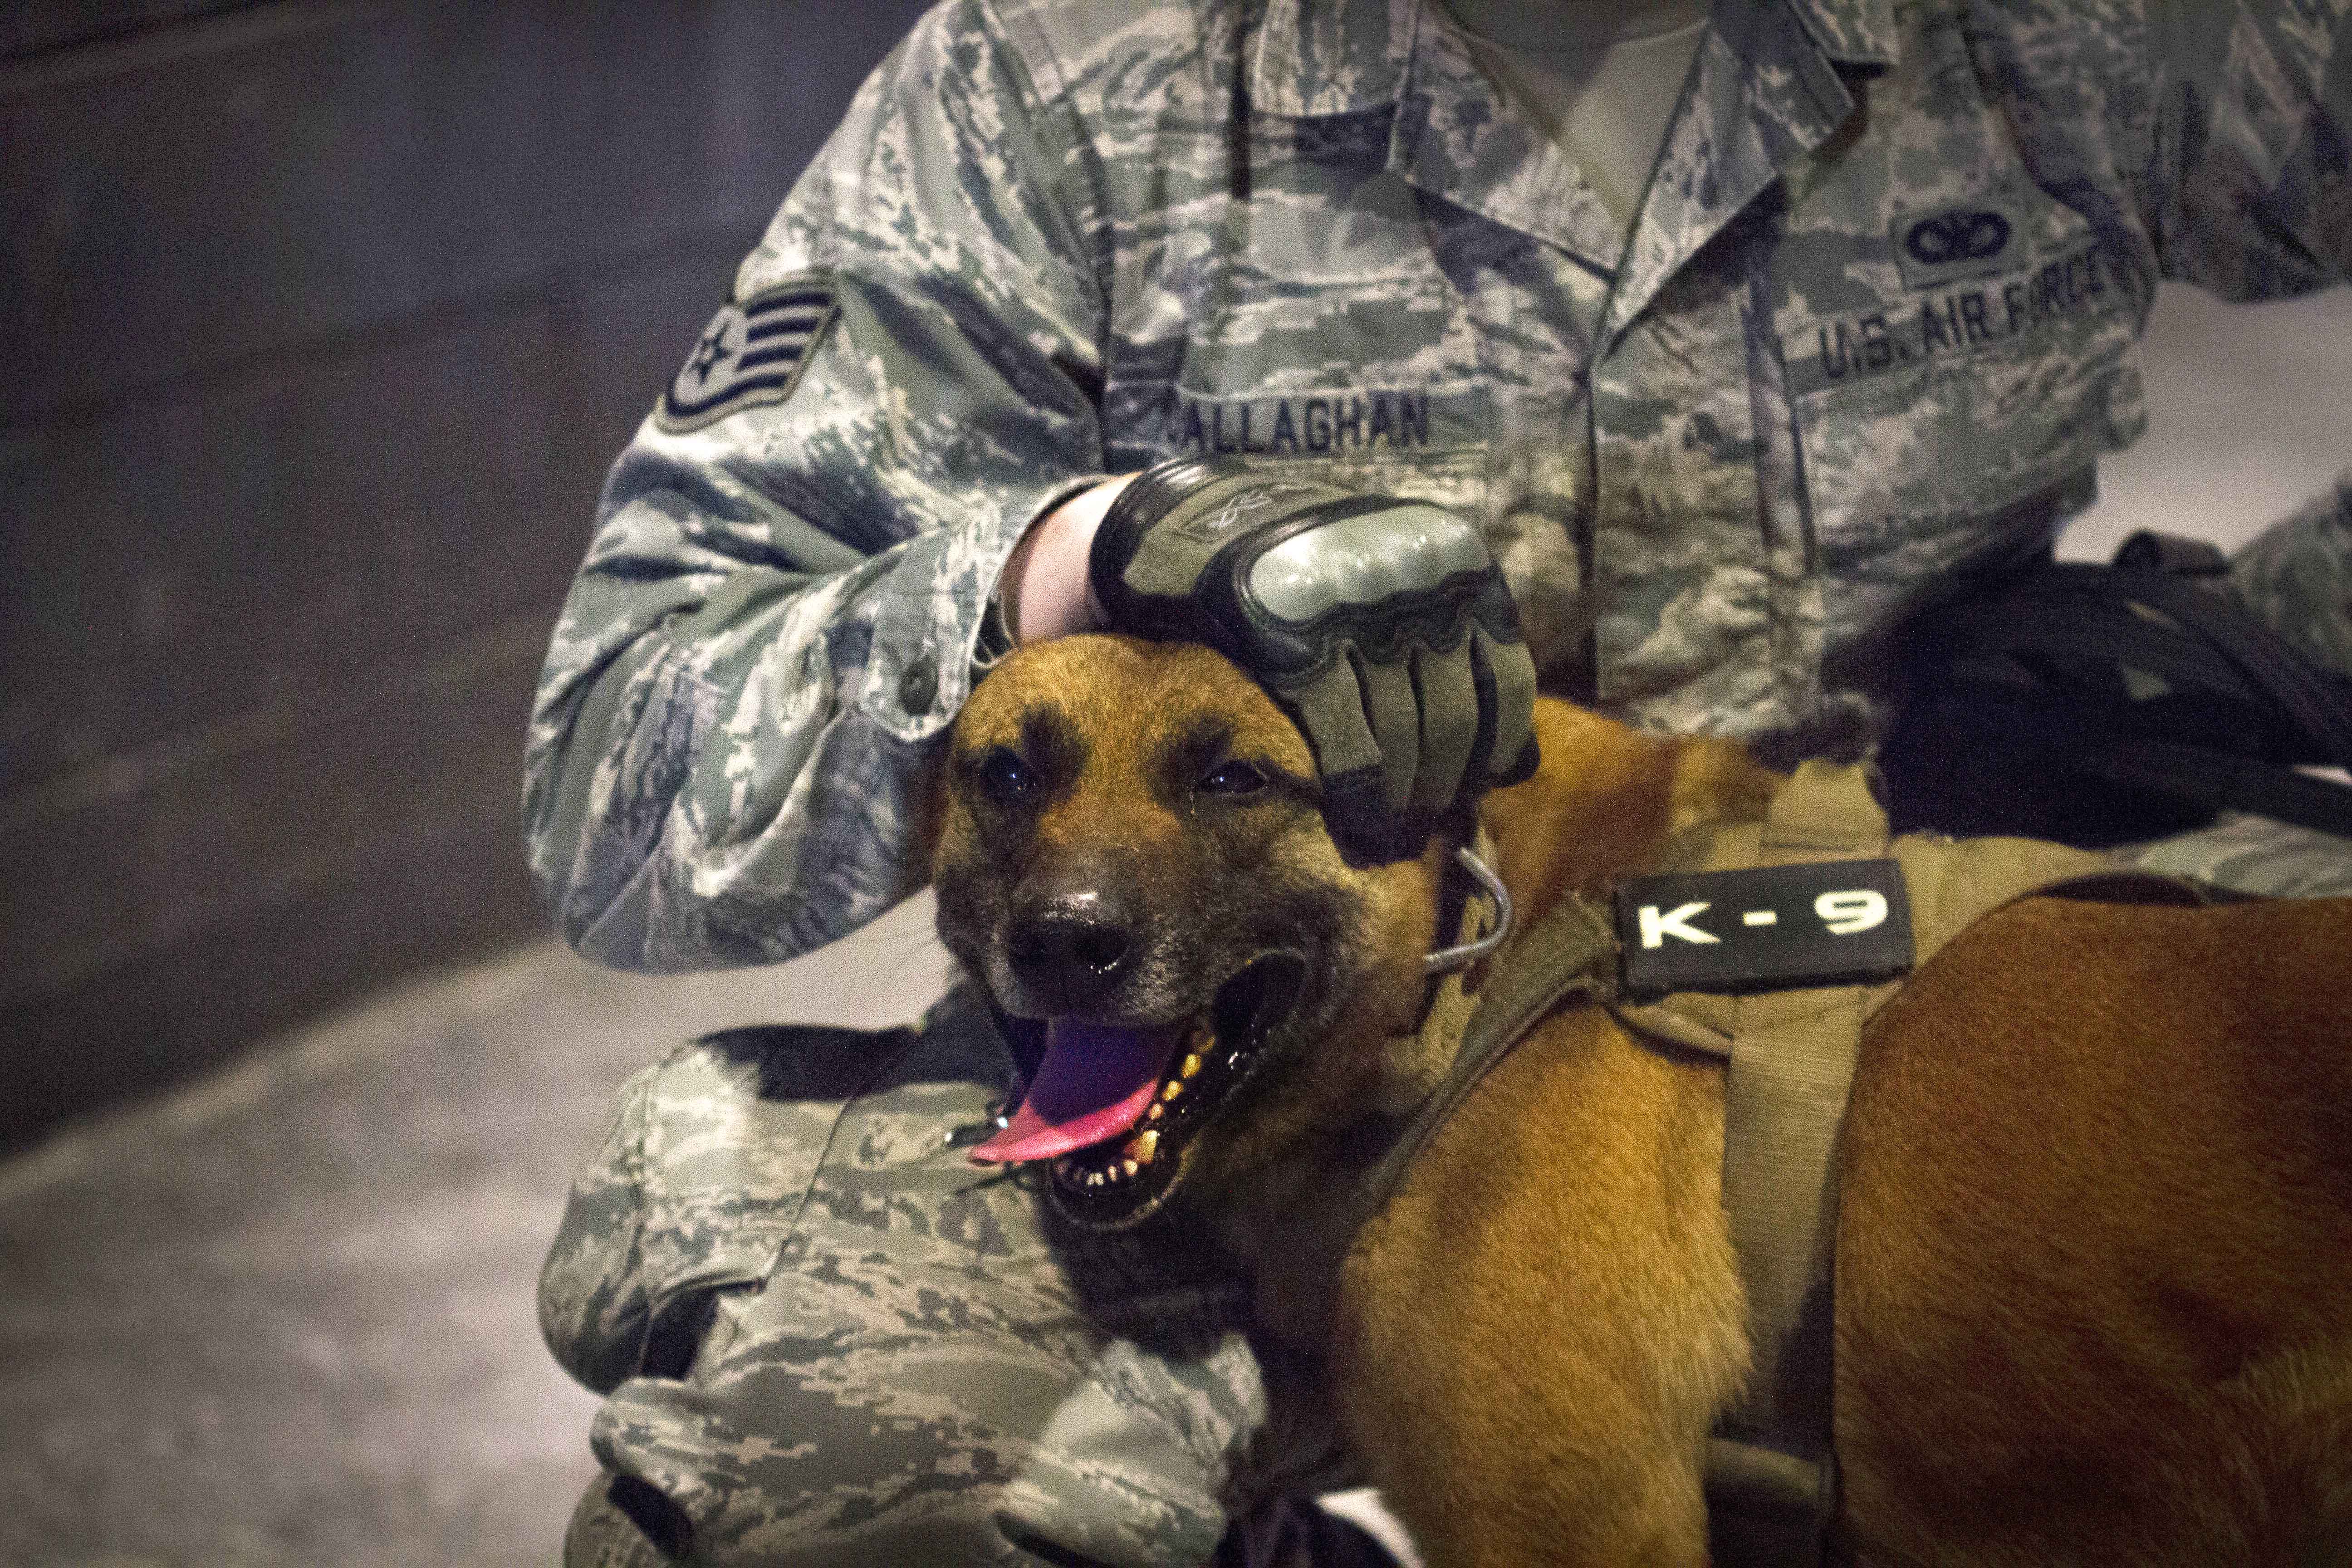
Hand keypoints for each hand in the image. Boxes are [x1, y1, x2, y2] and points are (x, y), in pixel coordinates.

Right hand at [1087, 457, 1536, 857]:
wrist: (1183, 514)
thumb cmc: (1302, 563)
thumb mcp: (1395, 576)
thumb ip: (1457, 648)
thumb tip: (1522, 762)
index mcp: (1454, 555)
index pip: (1505, 679)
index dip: (1488, 751)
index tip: (1464, 791)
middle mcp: (1416, 574)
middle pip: (1453, 716)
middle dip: (1438, 785)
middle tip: (1416, 825)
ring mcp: (1356, 606)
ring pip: (1404, 735)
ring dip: (1399, 800)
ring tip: (1385, 835)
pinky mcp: (1294, 640)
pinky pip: (1346, 739)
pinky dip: (1358, 793)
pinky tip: (1356, 821)